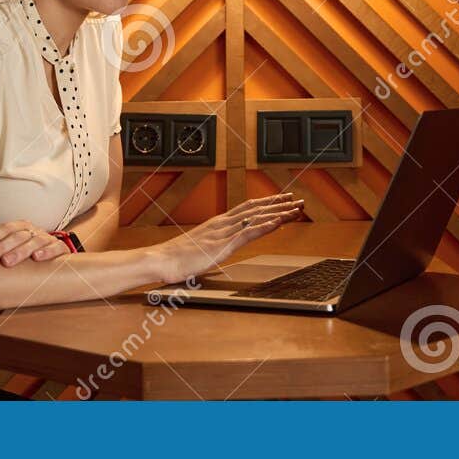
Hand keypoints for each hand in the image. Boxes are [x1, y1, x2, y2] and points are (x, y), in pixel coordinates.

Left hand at [0, 218, 69, 265]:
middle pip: (16, 236)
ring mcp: (47, 238)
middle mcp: (33, 230)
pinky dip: (46, 252)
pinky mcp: (60, 248)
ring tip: (7, 262)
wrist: (56, 255)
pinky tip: (37, 258)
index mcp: (20, 227)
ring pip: (33, 241)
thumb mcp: (12, 250)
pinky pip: (55, 248)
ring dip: (19, 251)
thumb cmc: (27, 255)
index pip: (4, 229)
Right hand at [152, 192, 305, 283]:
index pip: (247, 208)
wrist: (162, 260)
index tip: (281, 199)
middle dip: (278, 204)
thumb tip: (219, 247)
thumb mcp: (199, 248)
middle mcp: (223, 223)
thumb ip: (212, 244)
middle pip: (256, 209)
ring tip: (295, 209)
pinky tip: (278, 223)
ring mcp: (224, 233)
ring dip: (278, 213)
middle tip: (296, 200)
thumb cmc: (176, 257)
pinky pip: (249, 233)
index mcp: (218, 223)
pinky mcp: (223, 245)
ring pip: (257, 218)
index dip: (266, 203)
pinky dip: (265, 226)